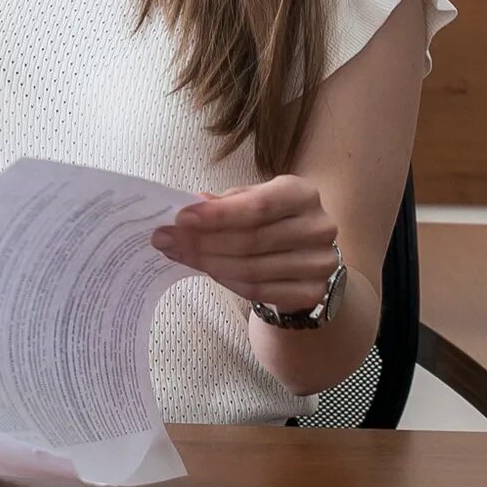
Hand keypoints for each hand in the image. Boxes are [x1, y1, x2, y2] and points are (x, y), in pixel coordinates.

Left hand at [150, 174, 343, 314]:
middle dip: (202, 241)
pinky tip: (206, 269)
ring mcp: (319, 263)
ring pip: (251, 269)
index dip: (218, 215)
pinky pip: (258, 290)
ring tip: (178, 254)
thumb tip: (191, 204)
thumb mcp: (250, 199)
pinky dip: (226, 281)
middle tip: (166, 240)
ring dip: (207, 263)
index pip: (258, 206)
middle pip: (251, 240)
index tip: (181, 218)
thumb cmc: (270, 219)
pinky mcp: (312, 292)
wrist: (303, 252)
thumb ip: (224, 203)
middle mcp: (318, 227)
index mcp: (302, 194)